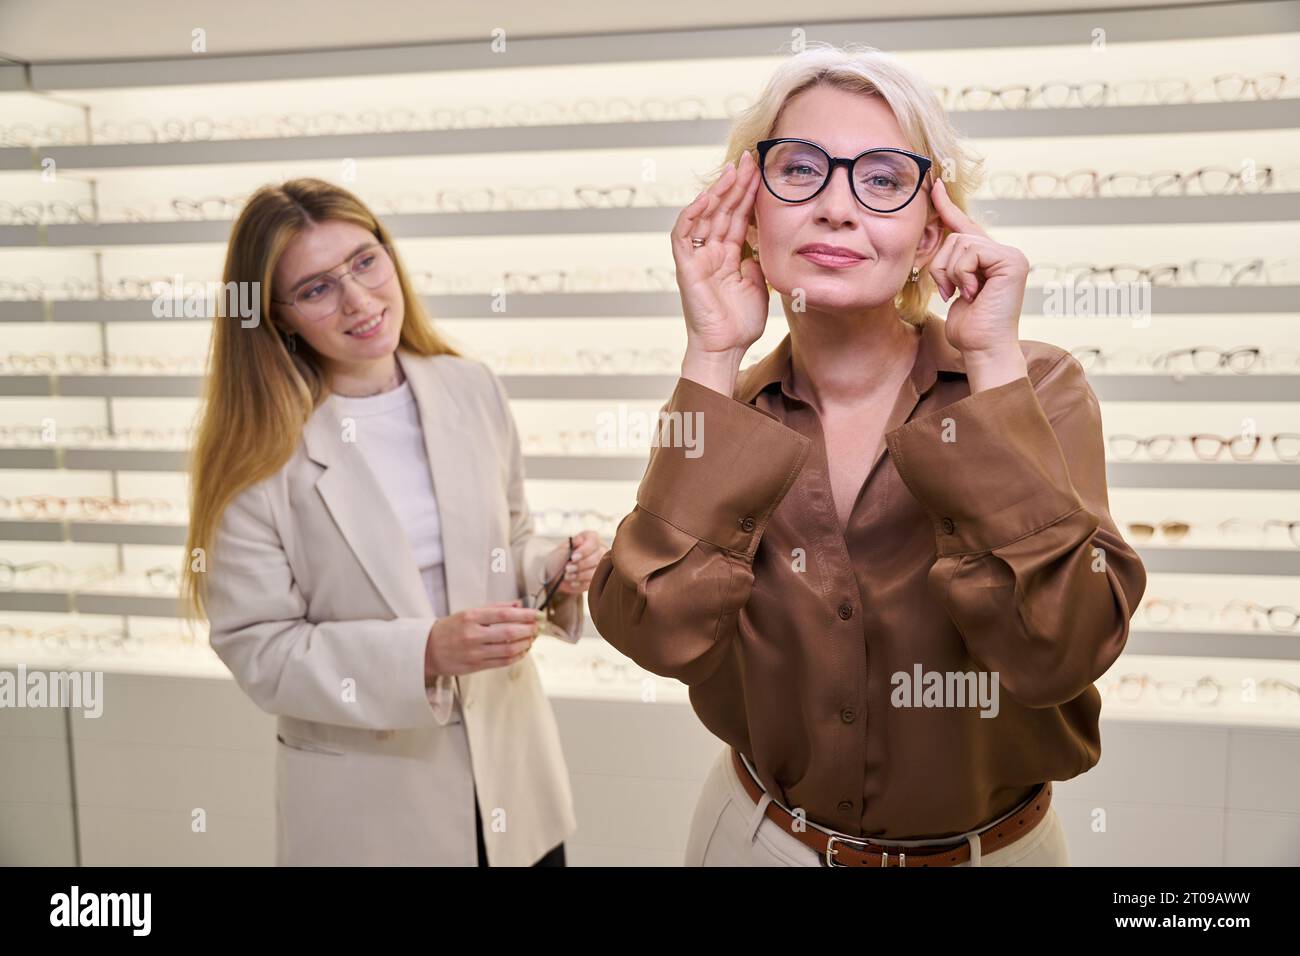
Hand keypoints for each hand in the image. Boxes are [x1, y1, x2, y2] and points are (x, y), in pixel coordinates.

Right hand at [424, 601, 541, 680]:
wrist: (427, 650)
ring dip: (525, 644)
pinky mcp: (476, 666)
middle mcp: (473, 635)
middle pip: (509, 632)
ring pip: (508, 649)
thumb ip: (494, 608)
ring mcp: (475, 652)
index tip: (537, 614)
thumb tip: (518, 604)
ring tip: (532, 638)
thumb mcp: (468, 613)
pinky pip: (503, 662)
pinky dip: (517, 656)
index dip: (525, 614)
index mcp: (471, 617)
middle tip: (539, 626)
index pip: (504, 614)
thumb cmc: (450, 629)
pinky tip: (523, 650)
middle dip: (529, 629)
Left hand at [543, 530, 605, 596]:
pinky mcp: (597, 579)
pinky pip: (594, 582)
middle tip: (567, 568)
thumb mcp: (562, 550)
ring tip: (567, 575)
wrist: (554, 576)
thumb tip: (580, 539)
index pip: (594, 541)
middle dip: (581, 564)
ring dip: (580, 575)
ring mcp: (600, 565)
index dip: (584, 550)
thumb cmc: (558, 559)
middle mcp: (599, 550)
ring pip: (596, 571)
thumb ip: (571, 544)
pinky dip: (581, 583)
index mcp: (591, 539)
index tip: (573, 557)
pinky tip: (572, 581)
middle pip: (598, 557)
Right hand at [672, 151, 769, 370]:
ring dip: (717, 192)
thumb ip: (757, 260)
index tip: (760, 171)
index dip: (747, 194)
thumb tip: (757, 244)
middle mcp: (711, 252)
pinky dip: (692, 214)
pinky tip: (706, 197)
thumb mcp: (758, 284)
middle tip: (750, 159)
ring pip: (704, 216)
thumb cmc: (741, 323)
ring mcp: (697, 258)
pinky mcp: (685, 266)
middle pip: (722, 210)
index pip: (737, 216)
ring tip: (733, 171)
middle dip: (735, 184)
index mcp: (728, 255)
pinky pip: (683, 234)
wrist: (726, 347)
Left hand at [927, 179, 1030, 379]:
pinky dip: (961, 274)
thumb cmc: (968, 326)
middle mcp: (1006, 252)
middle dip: (942, 265)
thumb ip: (953, 261)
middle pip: (956, 236)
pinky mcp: (1012, 260)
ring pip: (959, 242)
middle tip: (950, 292)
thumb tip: (940, 236)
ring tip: (961, 295)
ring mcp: (1011, 255)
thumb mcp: (954, 287)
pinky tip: (971, 294)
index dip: (947, 207)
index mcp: (992, 257)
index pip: (966, 226)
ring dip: (949, 272)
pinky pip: (970, 252)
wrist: (983, 349)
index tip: (933, 186)